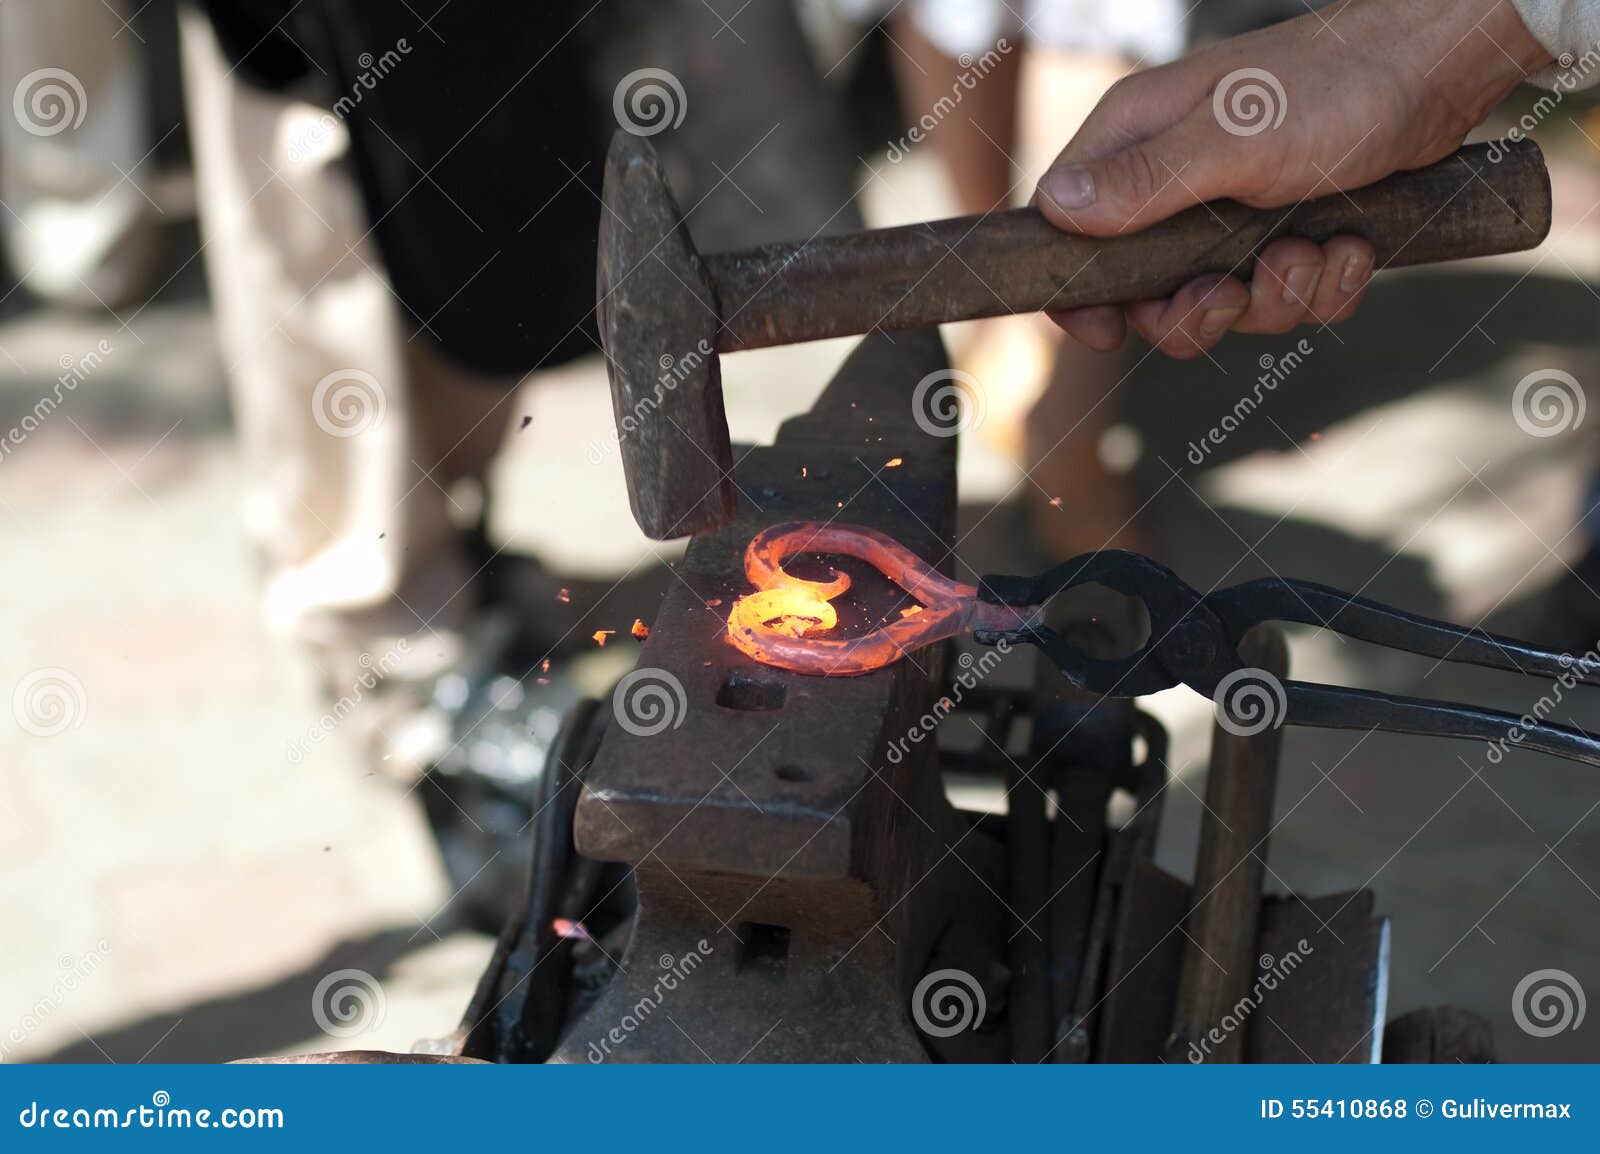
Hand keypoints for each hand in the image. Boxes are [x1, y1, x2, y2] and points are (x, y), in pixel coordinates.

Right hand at [1034, 0, 1550, 357]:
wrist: (1440, 69)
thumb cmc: (1334, 84)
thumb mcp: (1232, 137)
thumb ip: (1144, 180)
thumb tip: (1056, 210)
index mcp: (1136, 143)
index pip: (1067, 229)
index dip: (1078, 292)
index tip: (1108, 330)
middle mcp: (1173, 180)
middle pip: (1145, 294)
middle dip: (1198, 311)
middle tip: (1234, 293)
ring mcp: (1230, 211)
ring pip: (1224, 303)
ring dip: (1277, 296)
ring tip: (1315, 249)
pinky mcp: (1287, 231)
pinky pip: (1285, 298)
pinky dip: (1323, 288)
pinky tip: (1352, 246)